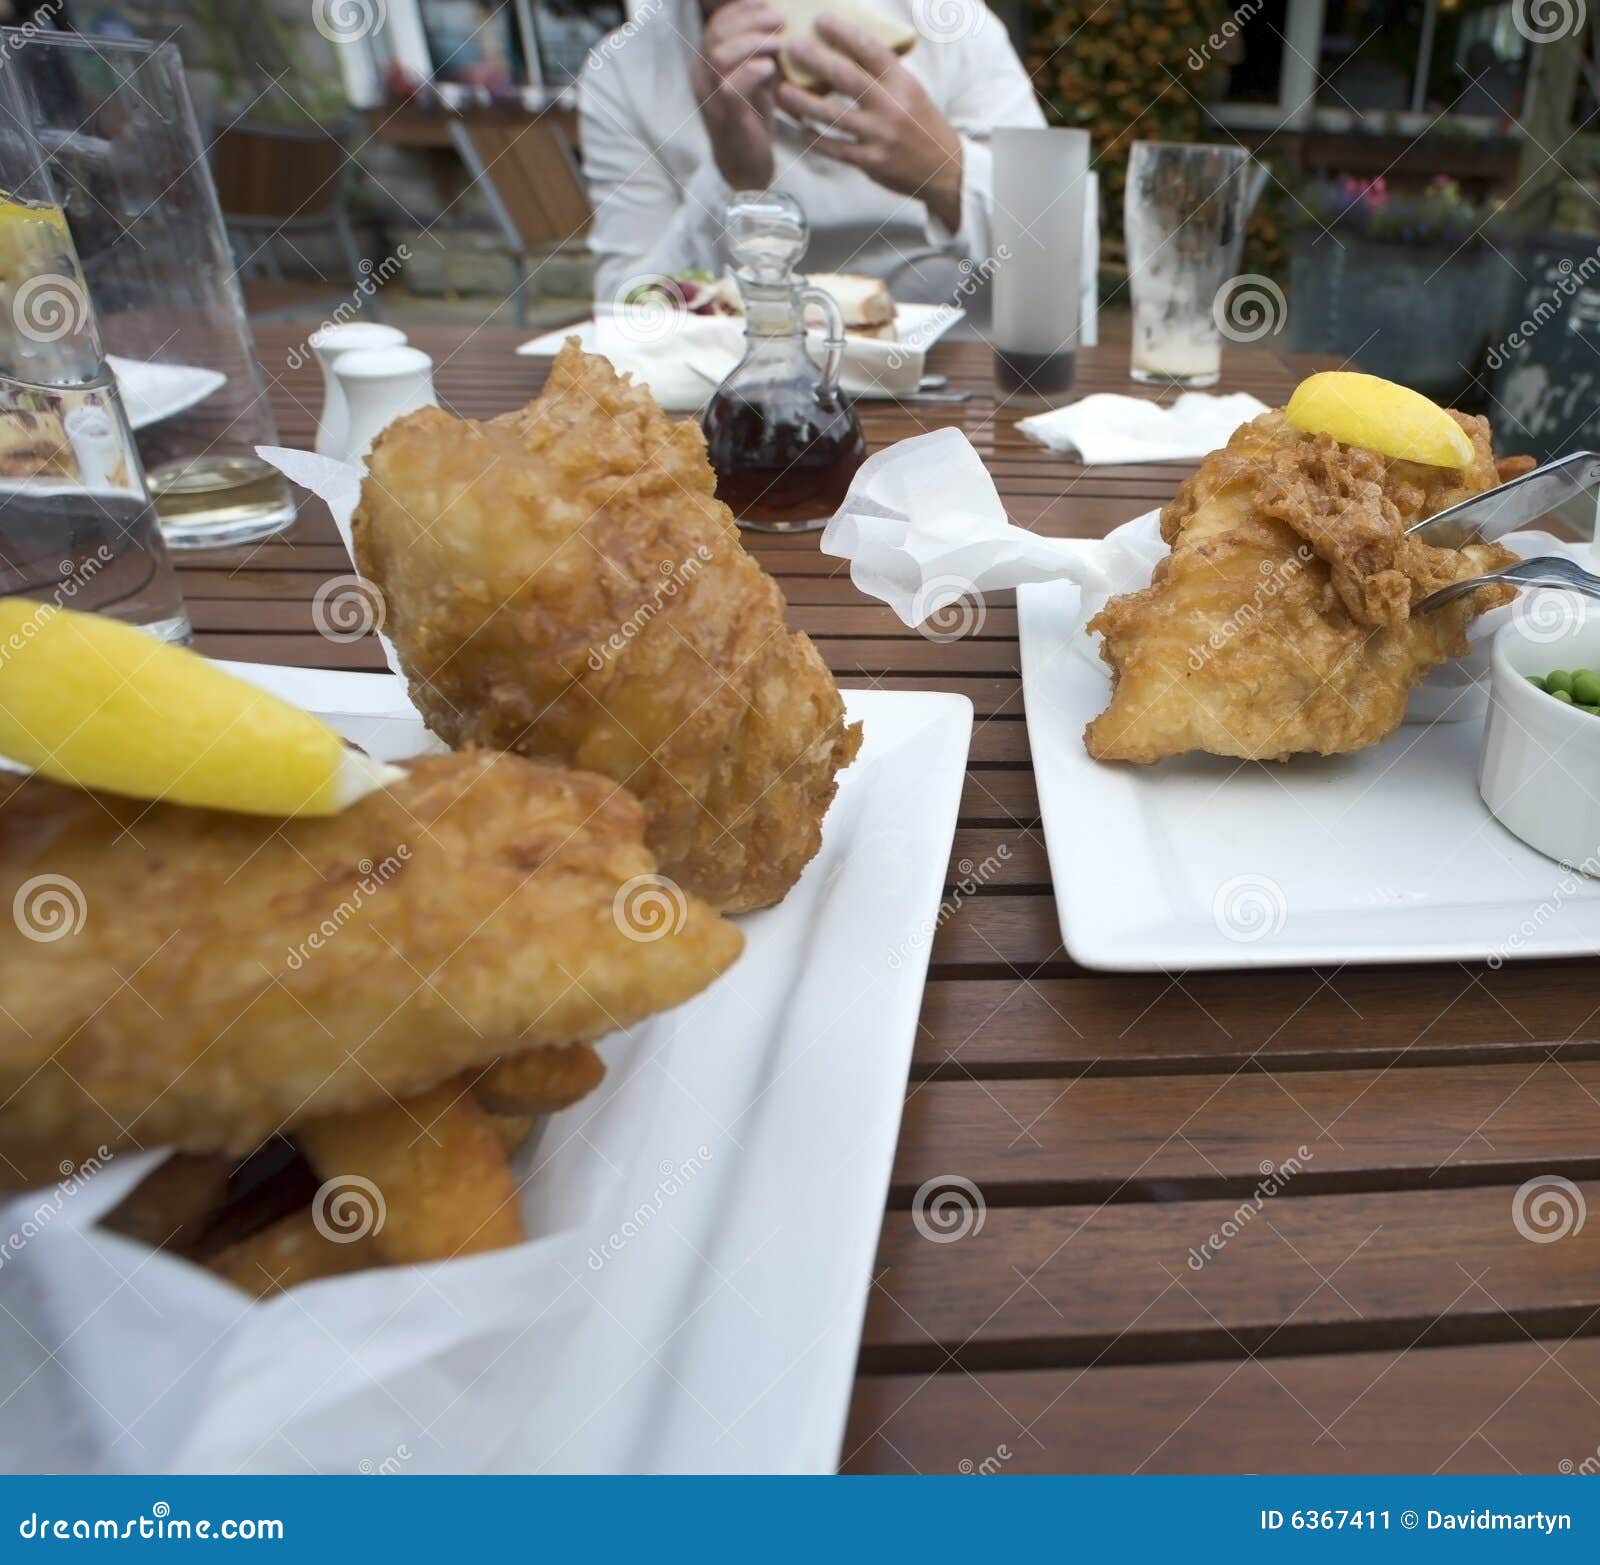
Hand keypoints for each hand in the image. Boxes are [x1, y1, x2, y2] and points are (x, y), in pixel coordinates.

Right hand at [690, 0, 783, 190]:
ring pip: (720, 56)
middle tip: (780, 20)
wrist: (746, 168)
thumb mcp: (758, 76)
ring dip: (754, 43)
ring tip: (780, 44)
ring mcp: (711, 98)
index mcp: (707, 63)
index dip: (742, 9)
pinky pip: (730, 87)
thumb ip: (763, 51)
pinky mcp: (726, 118)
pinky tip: (771, 68)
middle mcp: (702, 77)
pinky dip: (752, 72)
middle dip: (751, 20)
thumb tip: (784, 21)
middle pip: (717, 33)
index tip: (770, 4)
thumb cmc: (753, 119)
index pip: (716, 23)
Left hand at [775, 15, 963, 230]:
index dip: (843, 32)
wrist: (944, 169)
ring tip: (781, 92)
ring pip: (833, 115)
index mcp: (902, 82)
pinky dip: (814, 138)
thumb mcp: (910, 91)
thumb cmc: (921, 124)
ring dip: (802, 102)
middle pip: (846, 77)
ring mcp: (879, 135)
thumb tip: (848, 47)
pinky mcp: (870, 161)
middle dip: (814, 60)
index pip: (870, 49)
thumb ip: (883, 74)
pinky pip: (835, 148)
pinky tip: (799, 129)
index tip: (820, 20)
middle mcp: (891, 106)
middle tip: (790, 47)